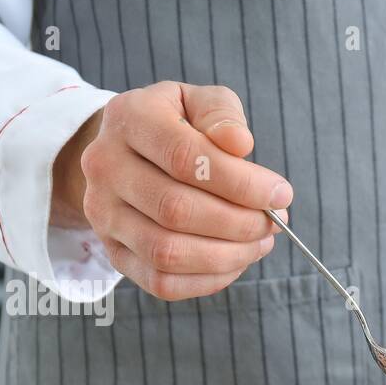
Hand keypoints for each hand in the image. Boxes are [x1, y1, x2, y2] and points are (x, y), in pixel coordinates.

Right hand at [52, 82, 290, 300]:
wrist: (130, 152)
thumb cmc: (176, 125)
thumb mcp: (199, 101)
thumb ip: (221, 114)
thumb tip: (240, 143)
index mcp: (129, 118)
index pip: (185, 158)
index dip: (241, 183)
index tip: (281, 193)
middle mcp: (106, 167)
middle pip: (176, 210)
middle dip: (240, 223)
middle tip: (275, 221)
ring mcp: (104, 215)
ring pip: (168, 253)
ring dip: (228, 256)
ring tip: (261, 242)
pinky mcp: (115, 253)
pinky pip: (162, 283)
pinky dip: (209, 280)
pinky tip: (236, 261)